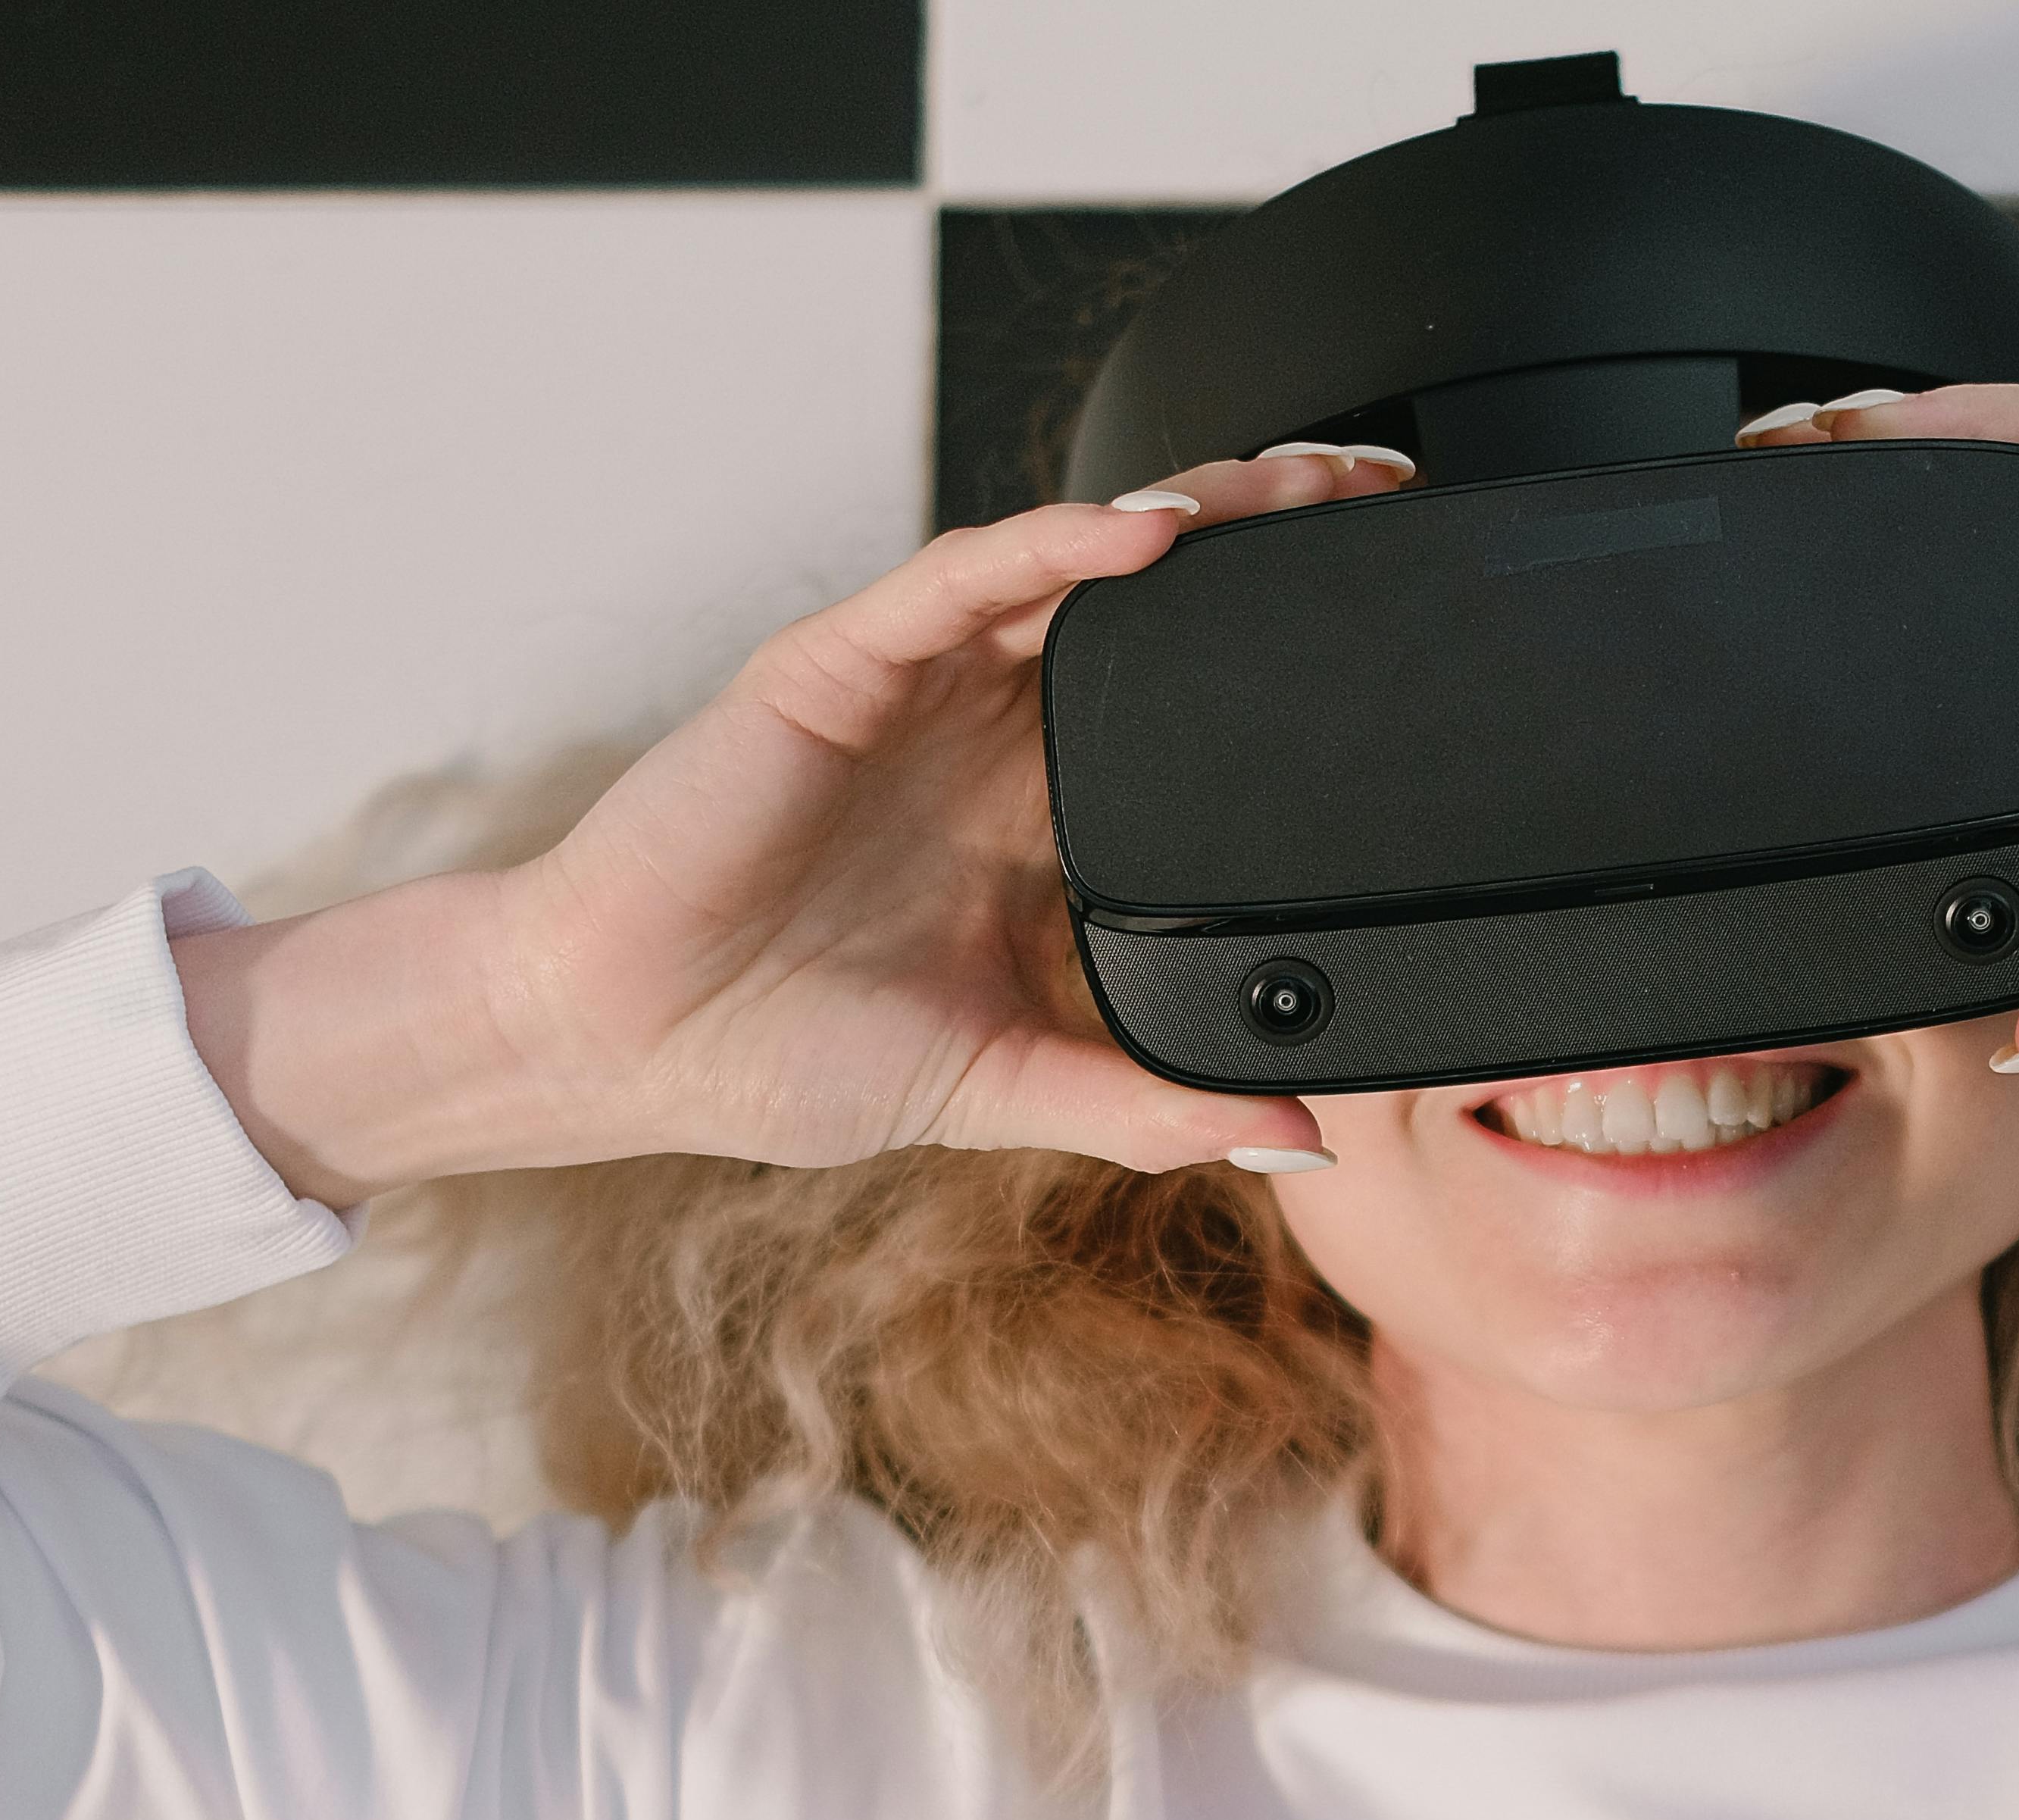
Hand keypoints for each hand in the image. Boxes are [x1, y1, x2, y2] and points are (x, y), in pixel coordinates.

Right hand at [178, 446, 1411, 1207]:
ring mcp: (917, 688)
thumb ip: (1147, 1106)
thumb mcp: (1004, 1090)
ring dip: (1188, 515)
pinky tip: (1135, 536)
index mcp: (1035, 817)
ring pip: (1071, 564)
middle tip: (1381, 495)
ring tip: (1296, 483)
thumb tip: (1301, 1137)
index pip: (1189, 713)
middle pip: (1154, 610)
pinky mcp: (838, 667)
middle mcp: (988, 732)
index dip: (1287, 662)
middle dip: (1267, 542)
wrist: (618, 1043)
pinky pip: (957, 583)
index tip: (1401, 639)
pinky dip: (1048, 549)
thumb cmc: (777, 1054)